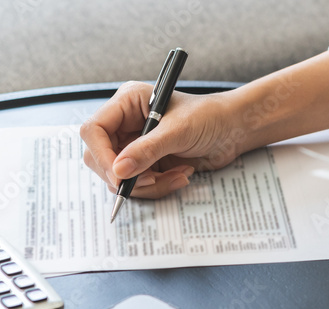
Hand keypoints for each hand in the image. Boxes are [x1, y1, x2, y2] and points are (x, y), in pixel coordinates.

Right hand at [79, 81, 246, 198]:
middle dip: (126, 175)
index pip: (94, 130)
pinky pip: (139, 185)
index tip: (119, 175)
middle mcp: (126, 124)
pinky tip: (181, 175)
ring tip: (178, 175)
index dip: (101, 155)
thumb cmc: (209, 117)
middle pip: (101, 159)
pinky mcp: (147, 164)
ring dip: (148, 184)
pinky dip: (158, 186)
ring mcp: (135, 146)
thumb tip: (119, 170)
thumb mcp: (179, 131)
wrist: (233, 130)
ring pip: (120, 177)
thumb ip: (147, 150)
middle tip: (153, 178)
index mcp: (127, 103)